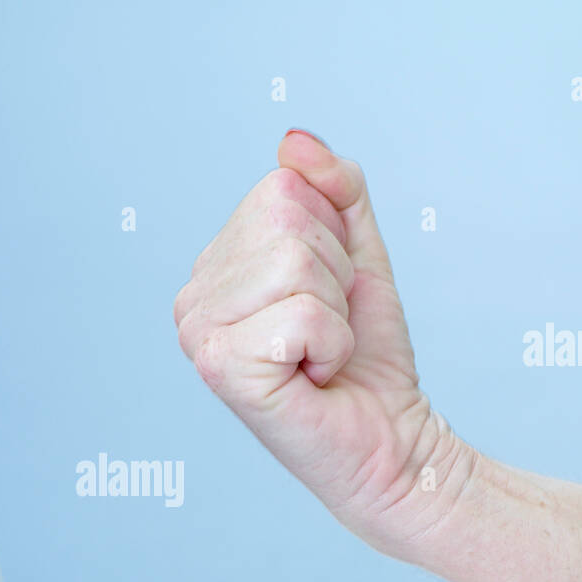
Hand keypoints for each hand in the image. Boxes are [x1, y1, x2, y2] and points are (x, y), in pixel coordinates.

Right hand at [173, 129, 474, 556]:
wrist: (390, 440)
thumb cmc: (368, 357)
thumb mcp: (358, 253)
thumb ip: (334, 189)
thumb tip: (293, 141)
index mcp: (214, 267)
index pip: (280, 190)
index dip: (332, 240)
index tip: (329, 298)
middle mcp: (192, 298)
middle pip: (287, 223)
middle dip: (335, 276)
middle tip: (327, 332)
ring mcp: (199, 335)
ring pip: (296, 264)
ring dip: (336, 312)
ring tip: (320, 355)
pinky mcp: (221, 369)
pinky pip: (302, 312)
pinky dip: (332, 345)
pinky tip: (313, 376)